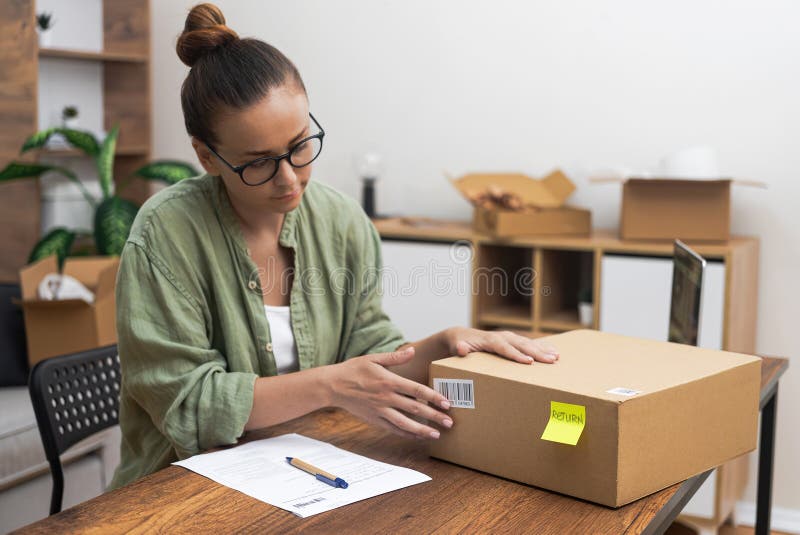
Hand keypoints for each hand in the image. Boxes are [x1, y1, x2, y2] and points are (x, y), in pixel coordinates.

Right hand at [329, 347, 452, 439]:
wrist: (333, 386)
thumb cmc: (354, 369)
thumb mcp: (373, 358)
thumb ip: (395, 357)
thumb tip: (413, 351)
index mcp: (389, 381)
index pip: (416, 390)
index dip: (433, 396)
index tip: (446, 402)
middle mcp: (386, 397)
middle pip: (415, 409)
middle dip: (434, 416)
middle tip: (450, 422)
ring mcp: (380, 410)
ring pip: (405, 423)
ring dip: (423, 430)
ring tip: (437, 434)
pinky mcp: (375, 419)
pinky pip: (393, 429)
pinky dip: (407, 434)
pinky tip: (418, 437)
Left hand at [445, 327, 558, 364]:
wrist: (460, 336)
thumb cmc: (459, 344)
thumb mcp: (456, 346)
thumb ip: (460, 348)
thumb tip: (462, 348)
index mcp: (489, 340)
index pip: (504, 347)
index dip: (516, 354)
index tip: (529, 361)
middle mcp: (501, 336)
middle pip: (520, 344)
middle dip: (536, 352)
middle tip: (551, 360)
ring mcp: (508, 337)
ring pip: (527, 342)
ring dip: (542, 349)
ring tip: (556, 357)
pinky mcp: (512, 341)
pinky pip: (528, 344)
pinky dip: (541, 347)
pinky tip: (554, 352)